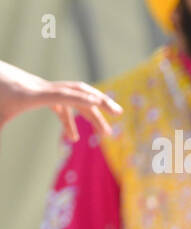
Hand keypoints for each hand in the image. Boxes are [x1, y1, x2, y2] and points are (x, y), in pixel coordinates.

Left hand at [0, 59, 121, 140]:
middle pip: (78, 93)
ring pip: (77, 98)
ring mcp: (47, 91)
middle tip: (118, 113)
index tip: (99, 102)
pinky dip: (72, 120)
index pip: (61, 95)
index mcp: (33, 95)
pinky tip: (72, 138)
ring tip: (106, 132)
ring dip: (94, 112)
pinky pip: (66, 106)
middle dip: (99, 103)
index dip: (80, 98)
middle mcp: (45, 90)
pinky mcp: (45, 95)